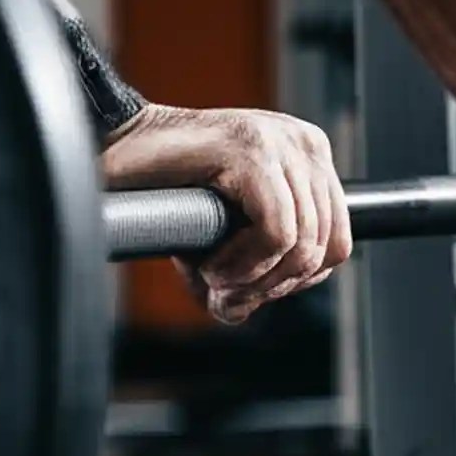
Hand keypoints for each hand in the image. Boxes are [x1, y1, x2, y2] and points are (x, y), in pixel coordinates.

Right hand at [103, 104, 352, 323]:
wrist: (116, 147)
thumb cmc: (162, 187)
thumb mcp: (216, 240)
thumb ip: (245, 275)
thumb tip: (241, 311)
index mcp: (309, 157)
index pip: (338, 240)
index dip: (293, 281)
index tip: (245, 288)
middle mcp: (304, 144)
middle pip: (326, 246)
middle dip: (272, 287)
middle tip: (223, 293)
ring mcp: (282, 143)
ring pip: (304, 244)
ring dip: (254, 280)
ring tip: (213, 279)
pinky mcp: (254, 152)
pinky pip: (278, 233)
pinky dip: (245, 266)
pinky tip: (211, 267)